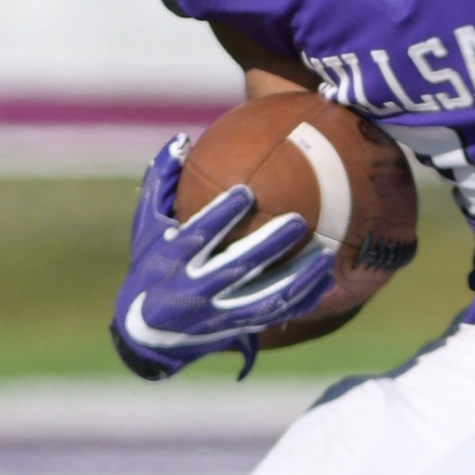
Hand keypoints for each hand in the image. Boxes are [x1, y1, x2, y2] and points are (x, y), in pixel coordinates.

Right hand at [110, 134, 336, 380]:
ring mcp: (216, 315)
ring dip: (297, 279)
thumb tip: (181, 139)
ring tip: (326, 255)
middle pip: (235, 270)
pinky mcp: (236, 329)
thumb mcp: (145, 227)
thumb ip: (160, 183)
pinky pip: (275, 316)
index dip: (220, 216)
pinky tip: (328, 282)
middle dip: (267, 247)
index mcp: (171, 262)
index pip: (198, 237)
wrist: (146, 335)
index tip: (246, 192)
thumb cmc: (150, 264)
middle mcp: (193, 292)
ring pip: (263, 300)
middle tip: (298, 222)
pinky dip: (303, 300)